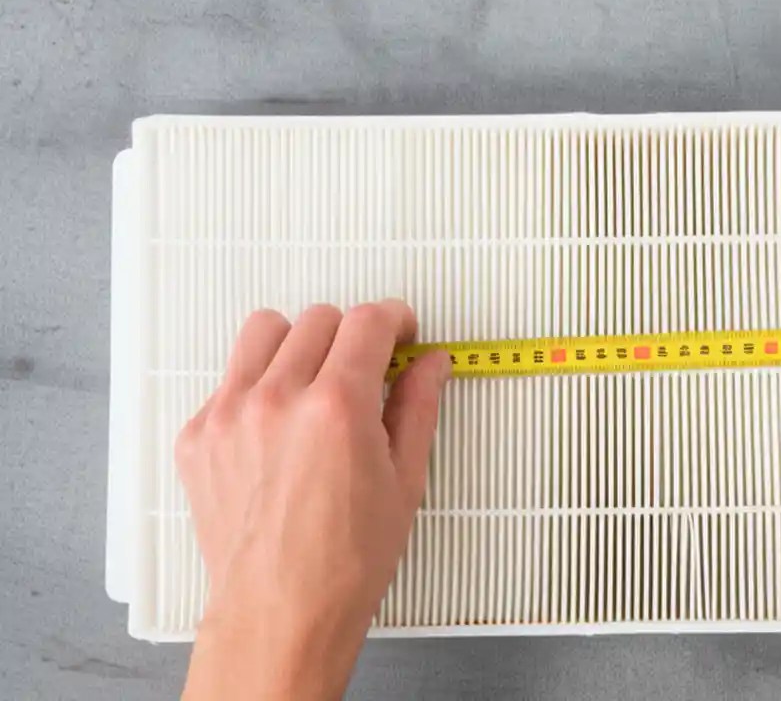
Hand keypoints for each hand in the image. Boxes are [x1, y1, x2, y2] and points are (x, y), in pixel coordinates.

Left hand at [177, 301, 450, 700]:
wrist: (281, 611)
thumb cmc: (344, 562)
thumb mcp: (405, 479)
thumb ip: (418, 406)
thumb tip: (430, 364)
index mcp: (337, 407)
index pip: (368, 321)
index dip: (394, 319)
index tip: (400, 331)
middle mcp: (278, 400)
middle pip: (319, 319)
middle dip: (351, 336)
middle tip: (364, 369)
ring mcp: (230, 414)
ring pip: (265, 332)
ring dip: (298, 345)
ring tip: (314, 384)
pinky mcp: (199, 435)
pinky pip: (230, 380)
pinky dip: (258, 389)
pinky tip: (278, 429)